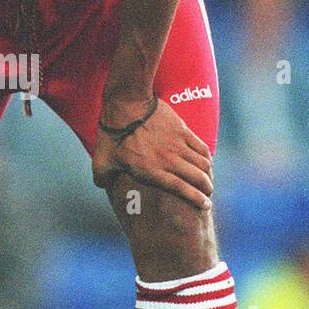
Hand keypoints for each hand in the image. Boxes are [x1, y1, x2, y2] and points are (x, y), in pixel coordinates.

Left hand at [92, 97, 212, 208]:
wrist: (127, 103)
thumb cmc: (113, 133)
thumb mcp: (102, 158)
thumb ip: (102, 175)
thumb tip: (100, 185)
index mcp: (151, 170)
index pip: (181, 188)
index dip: (196, 199)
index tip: (204, 205)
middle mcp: (169, 160)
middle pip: (197, 178)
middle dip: (206, 189)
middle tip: (208, 194)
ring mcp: (177, 145)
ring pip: (202, 164)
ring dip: (208, 174)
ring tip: (208, 180)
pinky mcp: (182, 131)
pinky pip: (201, 147)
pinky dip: (207, 157)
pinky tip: (207, 162)